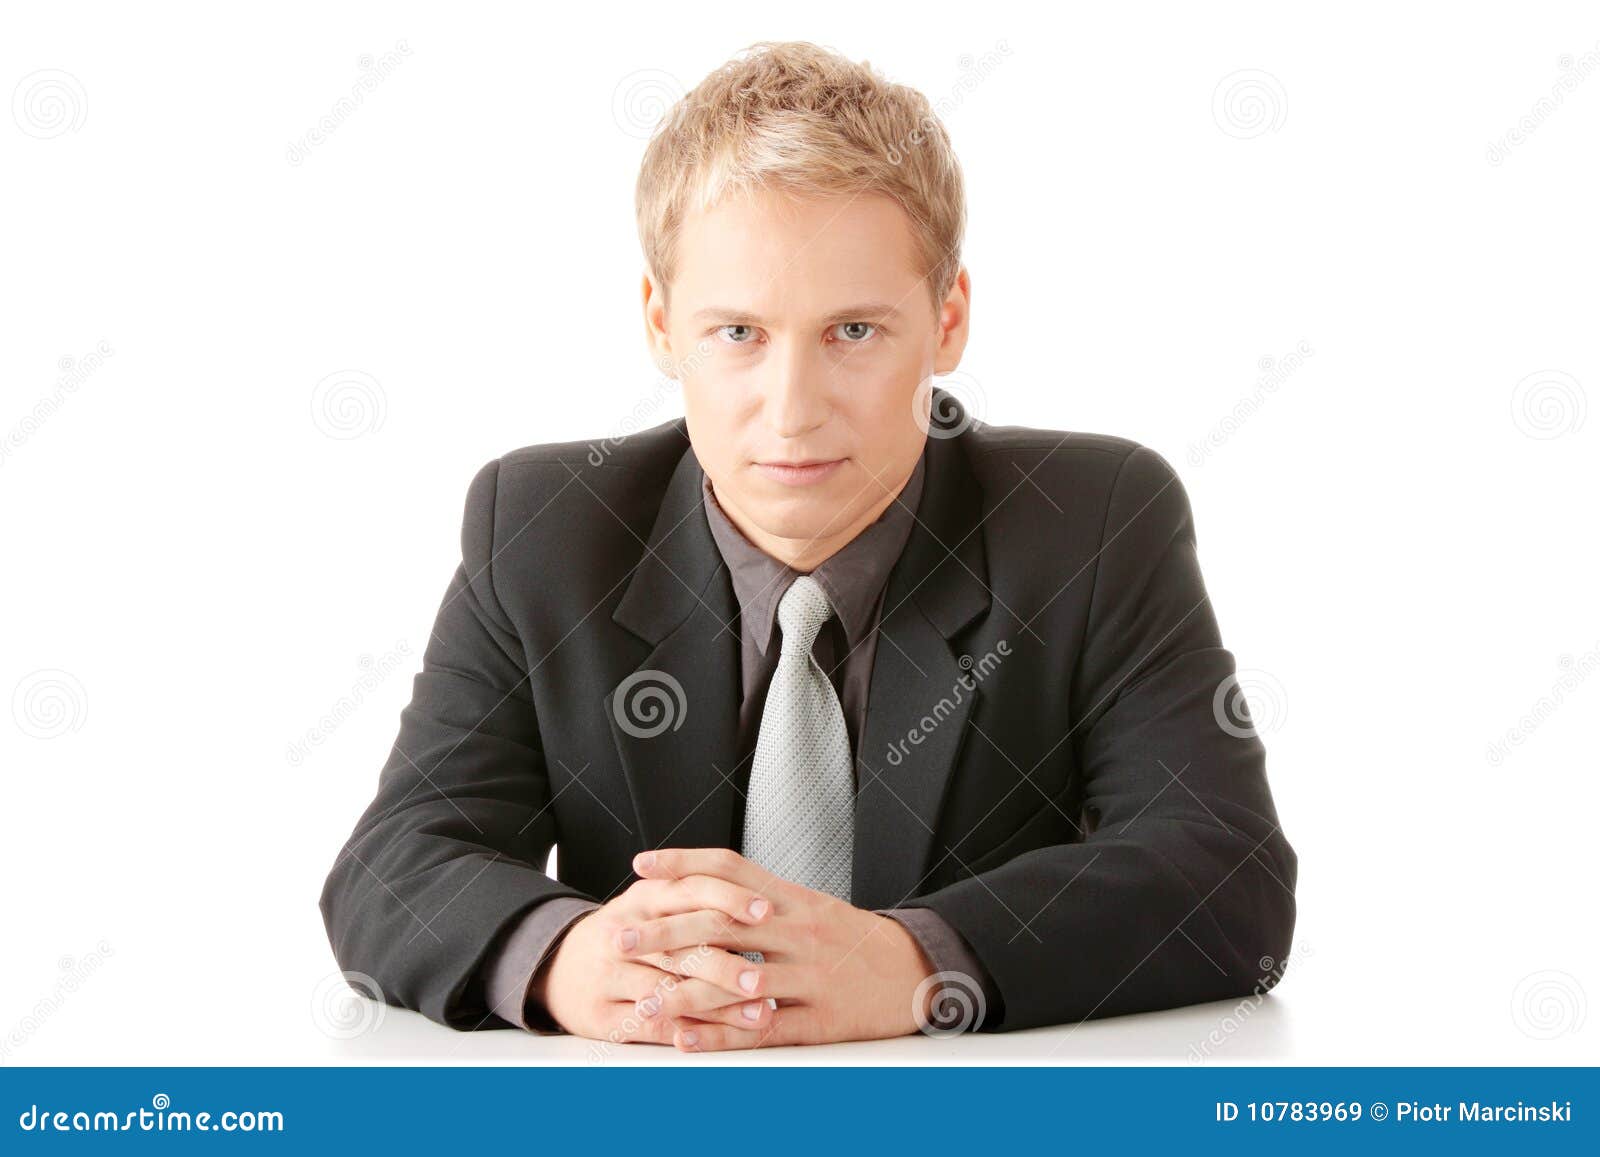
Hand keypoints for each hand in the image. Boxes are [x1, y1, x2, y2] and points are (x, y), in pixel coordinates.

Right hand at [532, 871, 777, 1044]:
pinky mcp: (602, 1013)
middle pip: (682, 944)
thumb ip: (700, 898)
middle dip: (728, 963)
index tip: (767, 911)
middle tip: (764, 978)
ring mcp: (610, 974)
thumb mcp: (656, 904)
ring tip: (758, 1014)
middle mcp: (626, 931)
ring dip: (719, 1006)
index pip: (691, 890)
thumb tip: (767, 902)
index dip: (730, 899)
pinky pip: (653, 1024)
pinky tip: (721, 1038)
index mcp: (647, 897)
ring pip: (670, 990)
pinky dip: (691, 1032)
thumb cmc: (630, 933)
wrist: (560, 965)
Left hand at [630, 848, 937, 1051]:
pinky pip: (762, 1029)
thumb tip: (707, 885)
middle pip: (722, 924)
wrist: (916, 968)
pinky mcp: (820, 1018)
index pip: (730, 869)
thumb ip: (761, 897)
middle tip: (620, 937)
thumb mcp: (810, 905)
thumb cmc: (851, 939)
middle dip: (665, 932)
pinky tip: (686, 1040)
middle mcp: (797, 930)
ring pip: (736, 982)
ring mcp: (810, 974)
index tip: (641, 865)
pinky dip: (720, 1037)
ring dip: (684, 994)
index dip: (683, 863)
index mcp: (791, 898)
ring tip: (642, 1003)